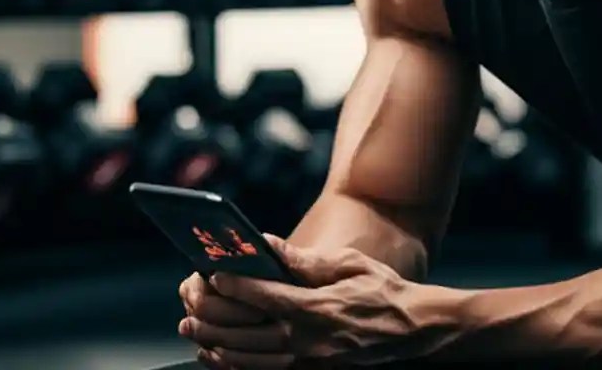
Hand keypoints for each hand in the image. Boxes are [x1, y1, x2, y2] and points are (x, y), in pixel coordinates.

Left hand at [186, 235, 463, 367]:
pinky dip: (236, 365)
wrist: (413, 329)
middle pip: (246, 333)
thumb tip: (269, 244)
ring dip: (215, 344)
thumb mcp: (350, 264)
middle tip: (188, 305)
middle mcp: (308, 340)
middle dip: (211, 318)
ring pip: (249, 358)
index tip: (211, 273)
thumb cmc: (382, 291)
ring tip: (193, 331)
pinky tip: (219, 355)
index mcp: (317, 308)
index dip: (233, 285)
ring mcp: (308, 361)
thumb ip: (306, 260)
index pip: (263, 296)